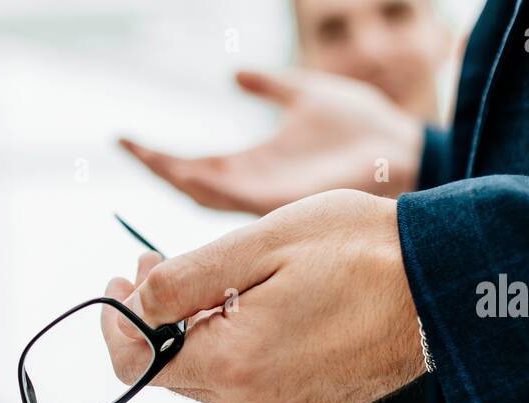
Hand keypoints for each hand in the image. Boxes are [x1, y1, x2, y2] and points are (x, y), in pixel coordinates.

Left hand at [103, 189, 424, 402]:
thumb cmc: (359, 249)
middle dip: (152, 322)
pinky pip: (251, 386)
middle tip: (151, 264)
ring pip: (211, 380)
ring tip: (204, 279)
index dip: (118, 325)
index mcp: (235, 363)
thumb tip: (134, 305)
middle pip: (173, 374)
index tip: (120, 279)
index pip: (139, 365)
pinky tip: (250, 308)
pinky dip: (235, 350)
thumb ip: (183, 280)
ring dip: (194, 334)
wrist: (448, 283)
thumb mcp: (259, 244)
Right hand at [119, 68, 423, 215]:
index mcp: (253, 168)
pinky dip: (208, 187)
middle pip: (188, 185)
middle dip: (156, 167)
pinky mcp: (283, 202)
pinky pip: (236, 198)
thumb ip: (270, 85)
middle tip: (127, 146)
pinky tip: (188, 170)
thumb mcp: (306, 93)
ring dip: (174, 177)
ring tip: (147, 156)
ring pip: (204, 195)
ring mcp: (265, 199)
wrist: (404, 150)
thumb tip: (234, 73)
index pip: (192, 166)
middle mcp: (252, 189)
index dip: (158, 155)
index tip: (124, 137)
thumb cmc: (363, 127)